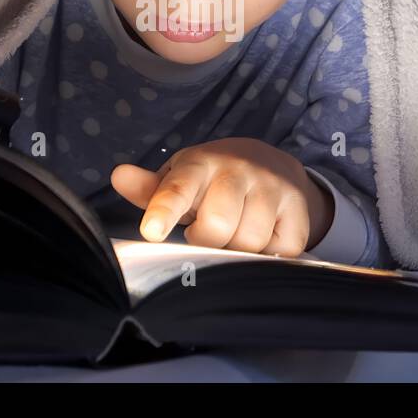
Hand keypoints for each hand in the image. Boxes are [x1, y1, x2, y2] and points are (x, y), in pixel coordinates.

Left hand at [110, 137, 334, 257]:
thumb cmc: (212, 180)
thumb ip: (150, 189)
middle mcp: (237, 170)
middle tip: (206, 231)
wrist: (270, 163)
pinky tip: (262, 234)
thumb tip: (119, 176)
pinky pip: (280, 251)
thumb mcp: (181, 179)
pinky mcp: (298, 207)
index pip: (178, 188)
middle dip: (208, 240)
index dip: (164, 210)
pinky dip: (269, 253)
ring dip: (238, 249)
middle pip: (217, 226)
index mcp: (199, 165)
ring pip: (249, 243)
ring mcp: (271, 186)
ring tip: (235, 230)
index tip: (151, 231)